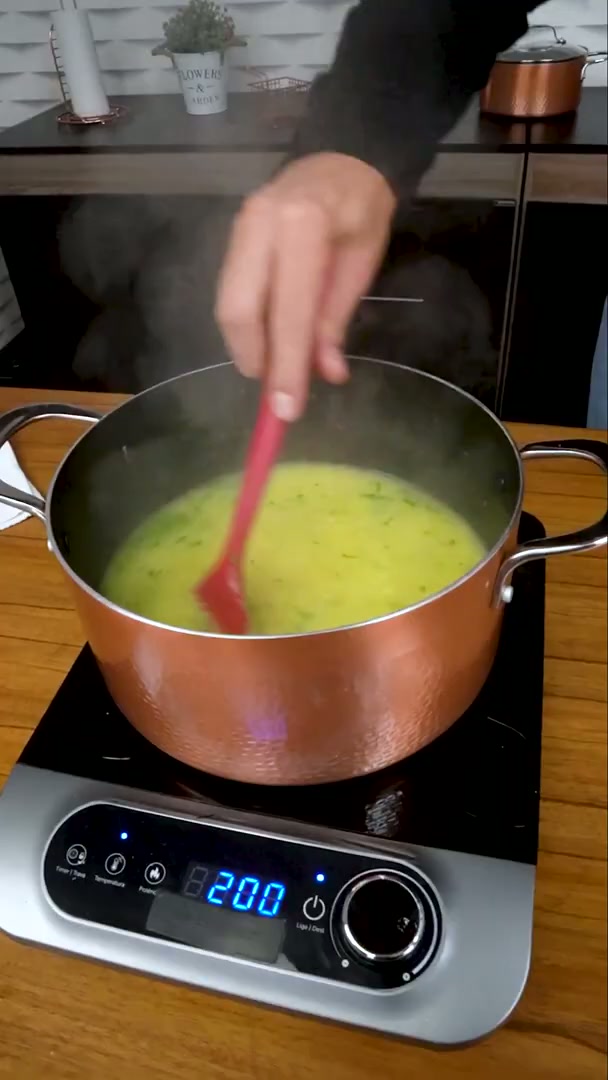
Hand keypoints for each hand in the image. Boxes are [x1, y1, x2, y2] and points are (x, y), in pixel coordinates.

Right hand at [215, 152, 396, 420]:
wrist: (341, 157)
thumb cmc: (360, 210)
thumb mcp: (361, 264)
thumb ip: (335, 319)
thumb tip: (325, 375)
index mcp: (302, 226)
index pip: (287, 312)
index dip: (285, 366)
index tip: (285, 411)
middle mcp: (260, 223)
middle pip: (239, 310)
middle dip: (254, 358)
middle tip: (274, 391)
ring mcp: (240, 227)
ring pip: (227, 304)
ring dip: (246, 346)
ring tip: (272, 368)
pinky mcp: (232, 237)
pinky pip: (229, 292)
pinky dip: (245, 326)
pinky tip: (266, 341)